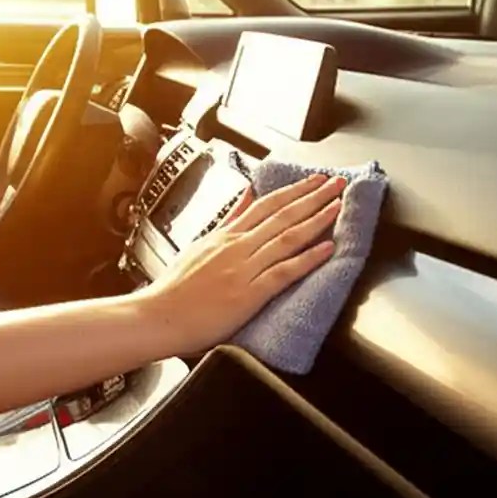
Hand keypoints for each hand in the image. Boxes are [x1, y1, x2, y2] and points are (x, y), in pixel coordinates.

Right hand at [133, 173, 345, 354]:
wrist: (158, 316)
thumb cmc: (174, 289)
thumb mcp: (199, 244)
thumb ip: (228, 220)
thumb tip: (246, 195)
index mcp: (226, 236)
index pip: (267, 204)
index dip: (294, 190)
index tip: (315, 180)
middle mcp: (238, 246)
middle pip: (282, 214)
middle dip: (313, 196)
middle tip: (338, 183)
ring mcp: (244, 268)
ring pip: (287, 237)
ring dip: (316, 219)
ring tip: (338, 206)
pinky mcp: (249, 294)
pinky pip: (284, 271)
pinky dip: (308, 258)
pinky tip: (327, 248)